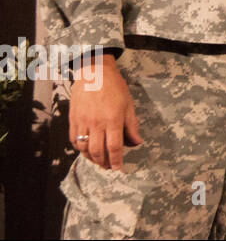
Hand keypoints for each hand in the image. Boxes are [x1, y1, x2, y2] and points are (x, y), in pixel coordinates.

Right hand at [69, 54, 142, 170]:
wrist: (94, 73)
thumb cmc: (115, 87)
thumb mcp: (129, 105)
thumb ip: (132, 125)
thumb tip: (137, 142)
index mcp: (113, 119)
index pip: (114, 146)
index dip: (117, 160)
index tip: (119, 168)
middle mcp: (96, 123)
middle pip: (98, 151)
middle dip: (104, 162)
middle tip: (109, 167)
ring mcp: (83, 122)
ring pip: (84, 148)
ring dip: (91, 158)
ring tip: (99, 161)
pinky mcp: (73, 119)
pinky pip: (74, 140)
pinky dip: (80, 148)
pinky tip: (86, 150)